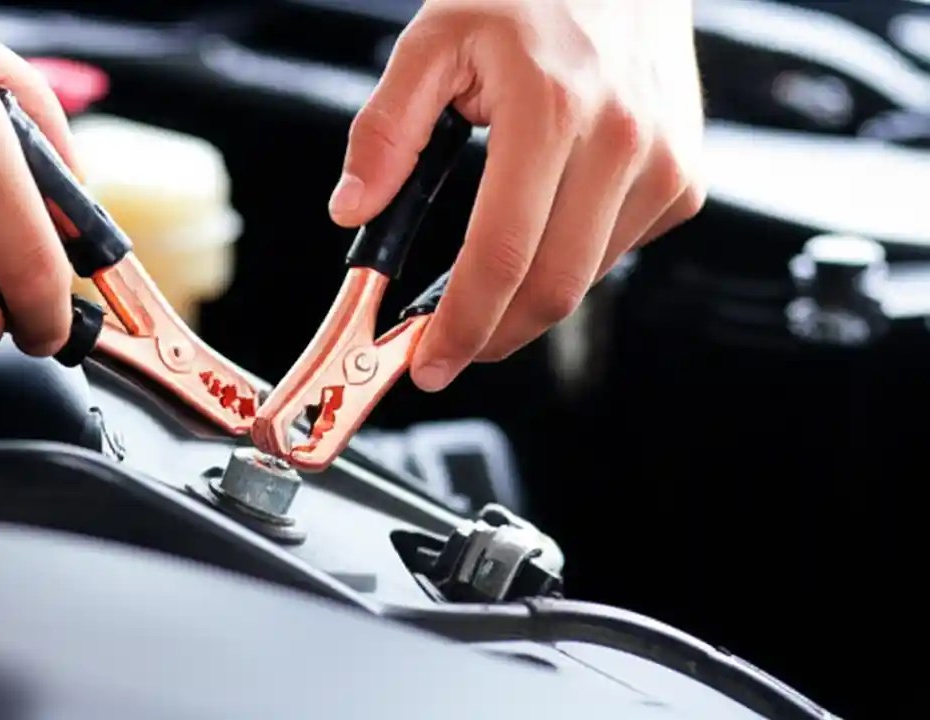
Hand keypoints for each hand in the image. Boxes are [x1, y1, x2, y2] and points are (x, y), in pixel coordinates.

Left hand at [330, 0, 706, 390]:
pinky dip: (568, 263)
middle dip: (492, 337)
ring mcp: (664, 163)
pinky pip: (615, 254)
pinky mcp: (684, 179)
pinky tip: (541, 227)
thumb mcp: (433, 42)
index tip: (428, 360)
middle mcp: (621, 140)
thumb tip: (354, 212)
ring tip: (482, 282)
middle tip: (446, 350)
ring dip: (526, 301)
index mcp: (551, 108)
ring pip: (585, 280)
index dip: (461, 324)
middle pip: (552, 288)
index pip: (500, 253)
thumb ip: (386, 131)